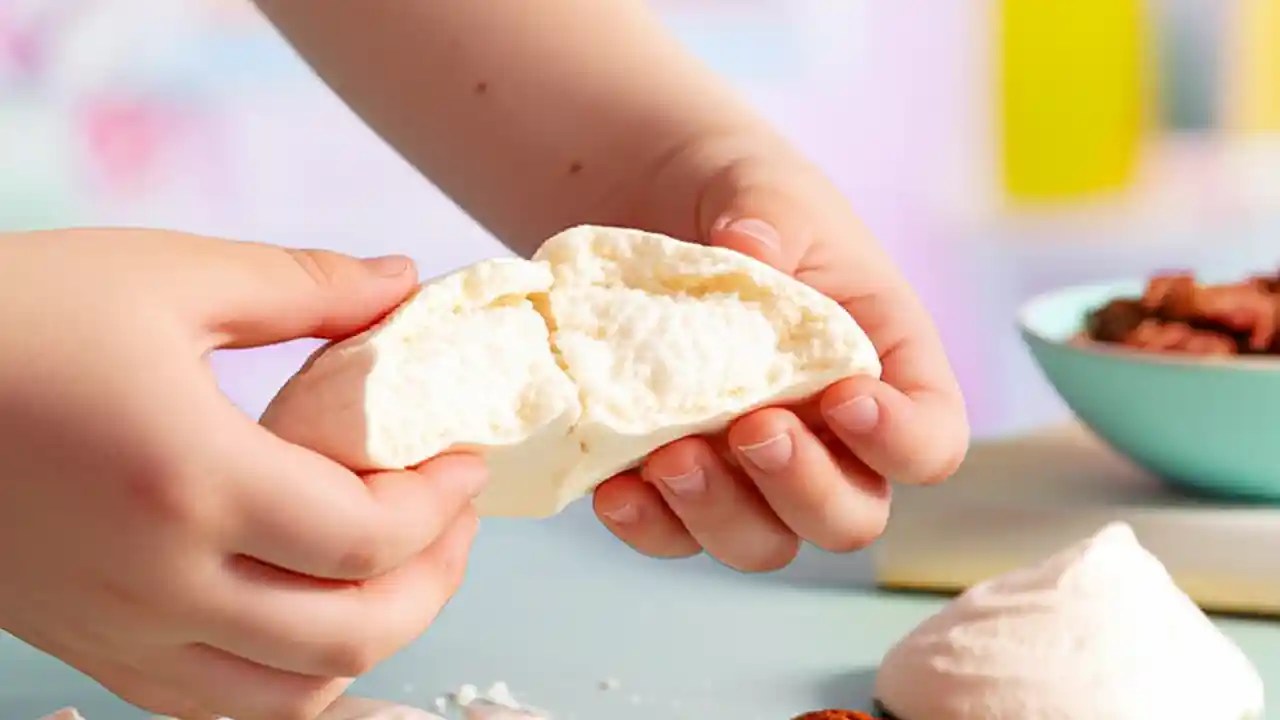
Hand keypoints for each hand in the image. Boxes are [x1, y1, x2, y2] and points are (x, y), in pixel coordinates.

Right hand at [0, 230, 485, 719]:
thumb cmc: (9, 319)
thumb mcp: (164, 276)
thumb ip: (303, 285)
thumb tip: (402, 282)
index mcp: (193, 481)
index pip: (370, 536)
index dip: (444, 503)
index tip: (467, 459)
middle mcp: (161, 580)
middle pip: (352, 635)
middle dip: (435, 579)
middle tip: (455, 516)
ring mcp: (120, 629)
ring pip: (291, 697)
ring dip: (374, 639)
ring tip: (400, 569)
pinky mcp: (90, 646)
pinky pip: (217, 705)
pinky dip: (291, 677)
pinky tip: (309, 611)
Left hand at [592, 134, 969, 570]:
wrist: (662, 211)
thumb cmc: (748, 205)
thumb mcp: (770, 191)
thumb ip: (772, 213)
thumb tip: (749, 244)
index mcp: (884, 369)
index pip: (931, 440)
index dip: (901, 441)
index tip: (845, 399)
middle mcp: (830, 439)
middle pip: (850, 516)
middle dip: (805, 490)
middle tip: (755, 429)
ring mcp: (754, 472)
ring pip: (764, 542)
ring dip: (720, 517)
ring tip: (671, 459)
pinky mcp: (680, 482)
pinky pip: (675, 536)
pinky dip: (648, 525)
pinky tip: (616, 489)